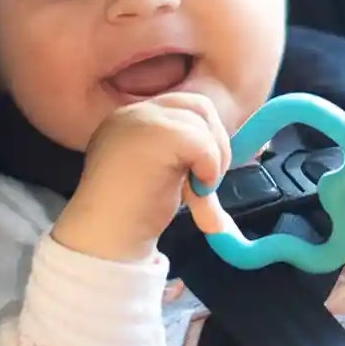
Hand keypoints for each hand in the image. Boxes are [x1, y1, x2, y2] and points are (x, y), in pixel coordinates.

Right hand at [52, 93, 232, 261]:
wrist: (105, 238)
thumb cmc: (130, 214)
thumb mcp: (158, 172)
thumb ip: (183, 154)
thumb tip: (239, 150)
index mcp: (131, 118)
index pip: (184, 107)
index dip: (205, 138)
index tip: (202, 175)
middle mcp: (134, 112)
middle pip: (199, 107)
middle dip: (215, 144)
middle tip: (206, 185)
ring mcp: (142, 120)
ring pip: (203, 123)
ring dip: (214, 160)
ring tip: (198, 195)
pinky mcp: (155, 135)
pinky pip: (203, 142)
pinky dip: (210, 168)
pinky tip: (196, 193)